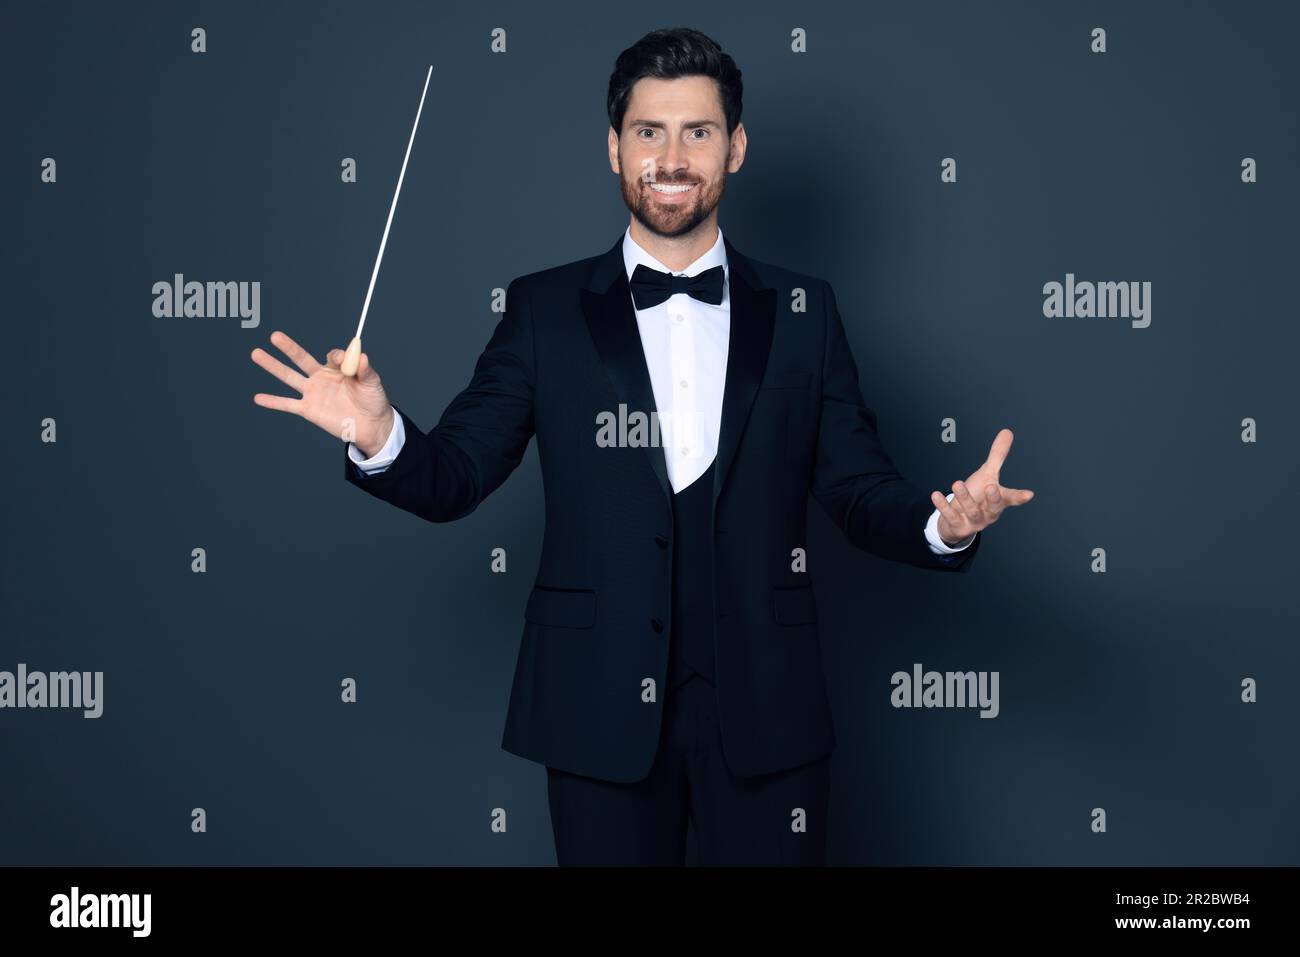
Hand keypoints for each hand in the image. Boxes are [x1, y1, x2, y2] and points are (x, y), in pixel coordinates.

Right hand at [251, 330, 394, 456]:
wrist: (371, 426)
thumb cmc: (373, 401)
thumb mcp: (372, 383)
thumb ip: (365, 370)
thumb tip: (361, 355)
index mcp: (337, 368)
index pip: (332, 356)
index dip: (337, 356)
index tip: (343, 360)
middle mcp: (322, 377)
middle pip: (301, 359)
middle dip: (288, 347)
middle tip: (275, 336)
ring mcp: (313, 393)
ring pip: (289, 377)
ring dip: (273, 366)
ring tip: (256, 353)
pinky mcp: (309, 409)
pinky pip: (288, 404)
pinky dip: (273, 401)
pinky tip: (258, 398)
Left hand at [931, 428, 1033, 544]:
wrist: (958, 520)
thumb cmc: (978, 495)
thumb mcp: (987, 474)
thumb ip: (997, 456)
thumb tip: (1007, 431)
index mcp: (998, 500)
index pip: (1011, 498)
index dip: (1019, 497)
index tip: (1029, 494)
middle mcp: (989, 513)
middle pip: (994, 507)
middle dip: (993, 498)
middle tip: (991, 487)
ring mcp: (974, 521)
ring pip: (972, 511)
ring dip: (965, 498)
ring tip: (956, 483)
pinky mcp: (958, 526)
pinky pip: (950, 516)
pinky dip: (943, 506)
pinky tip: (936, 494)